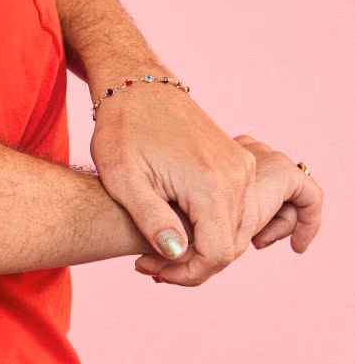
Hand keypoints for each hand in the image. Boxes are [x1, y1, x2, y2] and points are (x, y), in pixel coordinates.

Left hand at [90, 84, 261, 284]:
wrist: (138, 88)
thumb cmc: (122, 130)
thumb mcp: (124, 179)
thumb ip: (152, 219)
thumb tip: (177, 253)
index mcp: (211, 183)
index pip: (219, 253)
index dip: (189, 275)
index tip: (153, 271)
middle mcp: (237, 175)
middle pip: (232, 245)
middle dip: (194, 266)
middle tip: (150, 266)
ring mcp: (241, 167)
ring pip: (237, 230)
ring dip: (203, 249)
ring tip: (158, 252)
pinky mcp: (238, 163)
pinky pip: (236, 210)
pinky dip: (212, 228)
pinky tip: (176, 231)